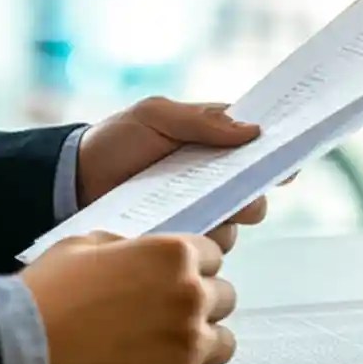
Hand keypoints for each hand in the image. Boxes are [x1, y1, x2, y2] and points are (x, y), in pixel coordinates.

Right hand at [21, 231, 236, 363]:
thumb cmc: (49, 289)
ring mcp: (189, 345)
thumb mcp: (89, 242)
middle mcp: (192, 297)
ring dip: (200, 343)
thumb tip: (153, 256)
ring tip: (164, 347)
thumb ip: (135, 246)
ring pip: (223, 343)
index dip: (190, 267)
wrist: (19, 348)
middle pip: (224, 298)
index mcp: (175, 255)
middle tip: (163, 314)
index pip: (213, 256)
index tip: (169, 279)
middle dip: (198, 303)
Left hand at [76, 97, 284, 249]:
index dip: (280, 150)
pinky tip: (179, 229)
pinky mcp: (184, 241)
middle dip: (254, 192)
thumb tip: (253, 131)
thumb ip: (202, 120)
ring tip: (195, 211)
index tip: (292, 155)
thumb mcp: (154, 116)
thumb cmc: (113, 142)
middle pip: (257, 191)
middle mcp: (215, 180)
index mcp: (214, 142)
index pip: (259, 145)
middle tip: (242, 192)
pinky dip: (200, 239)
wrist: (70, 184)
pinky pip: (209, 247)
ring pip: (237, 224)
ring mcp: (201, 212)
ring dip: (224, 219)